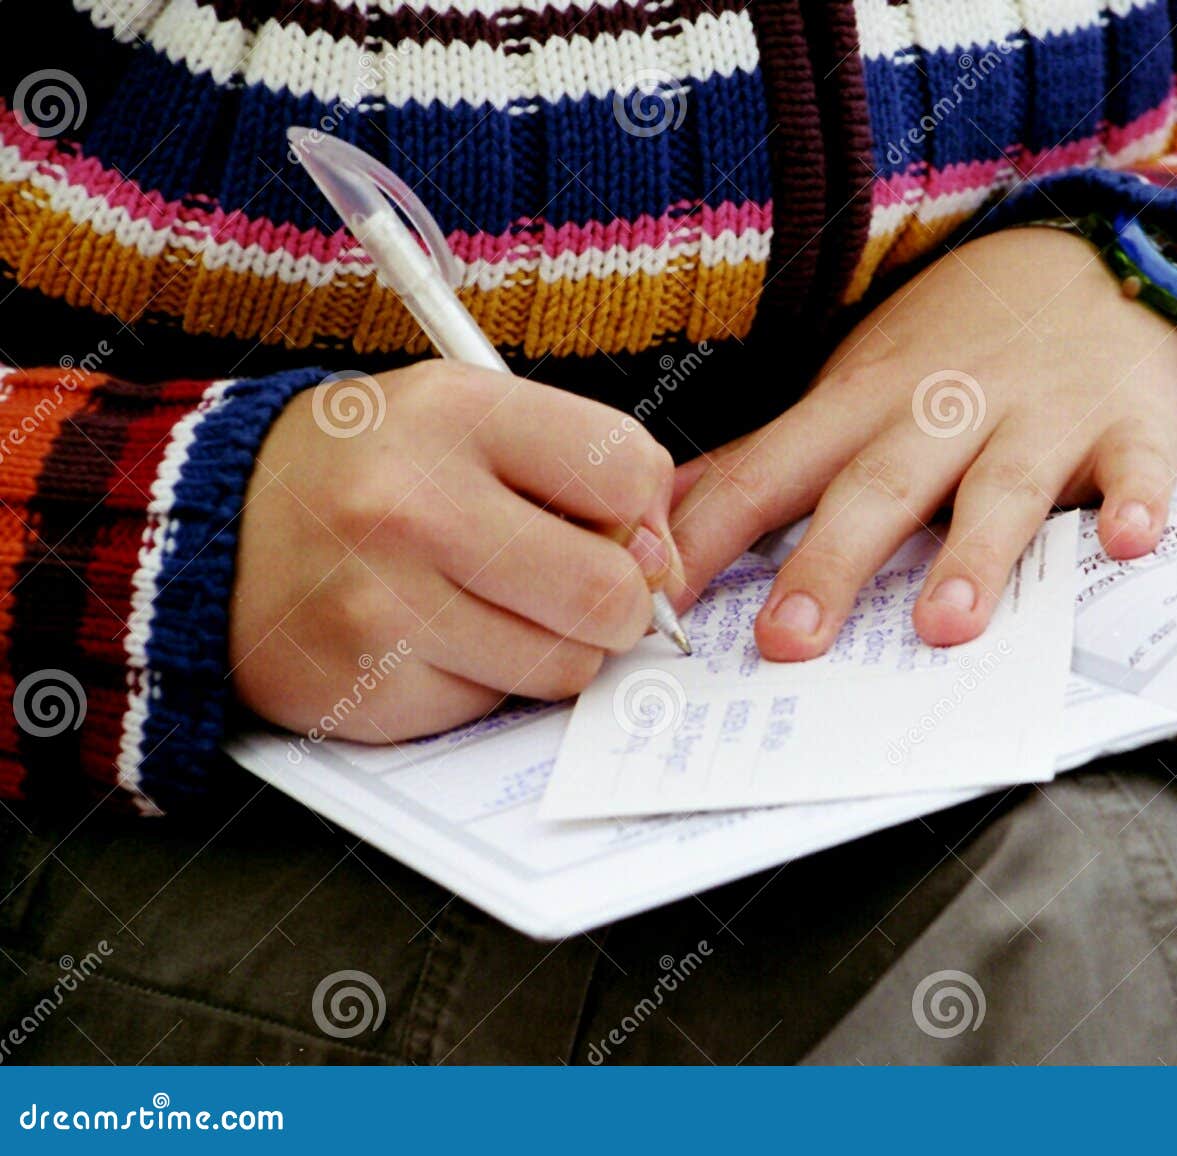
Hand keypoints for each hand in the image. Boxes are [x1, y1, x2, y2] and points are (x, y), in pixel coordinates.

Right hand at [230, 360, 680, 739]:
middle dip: (615, 603)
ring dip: (550, 647)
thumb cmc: (368, 471)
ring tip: (486, 605)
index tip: (608, 523)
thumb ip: (576, 468)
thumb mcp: (464, 418)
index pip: (628, 473)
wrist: (216, 533)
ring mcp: (385, 604)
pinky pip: (493, 706)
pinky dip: (482, 682)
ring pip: (564, 666)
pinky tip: (431, 640)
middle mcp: (414, 505)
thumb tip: (660, 563)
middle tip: (574, 587)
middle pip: (611, 592)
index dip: (638, 511)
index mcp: (453, 413)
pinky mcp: (370, 687)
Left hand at [671, 227, 1176, 660]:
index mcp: (859, 406)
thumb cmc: (953, 346)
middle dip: (828, 562)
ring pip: (999, 488)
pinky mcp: (1126, 422)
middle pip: (876, 488)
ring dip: (972, 553)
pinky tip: (1129, 542)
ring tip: (946, 625)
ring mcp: (1037, 416)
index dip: (708, 538)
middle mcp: (940, 410)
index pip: (765, 473)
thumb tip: (670, 510)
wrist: (1092, 256)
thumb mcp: (847, 385)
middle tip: (788, 641)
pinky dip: (1136, 500)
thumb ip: (770, 457)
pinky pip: (1136, 465)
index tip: (658, 605)